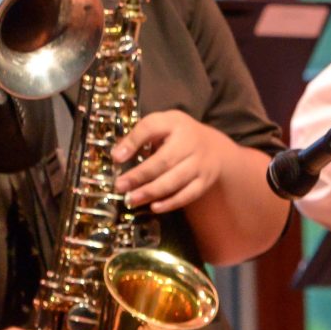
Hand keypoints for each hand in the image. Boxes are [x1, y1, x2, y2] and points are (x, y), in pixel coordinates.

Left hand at [111, 110, 242, 212]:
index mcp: (175, 122)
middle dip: (139, 175)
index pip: (151, 127)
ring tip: (131, 200)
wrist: (215, 148)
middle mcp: (190, 142)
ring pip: (175, 180)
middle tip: (120, 186)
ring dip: (151, 192)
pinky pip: (188, 195)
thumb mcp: (161, 126)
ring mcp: (200, 163)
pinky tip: (154, 207)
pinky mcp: (205, 181)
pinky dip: (170, 203)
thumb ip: (138, 137)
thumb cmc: (178, 136)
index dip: (133, 141)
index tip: (116, 158)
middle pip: (164, 160)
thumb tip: (116, 156)